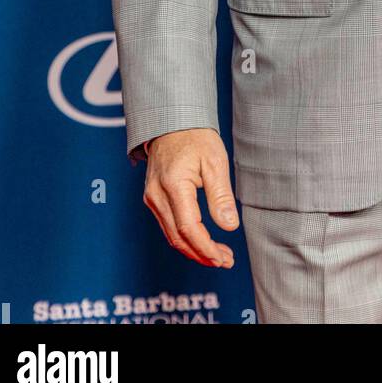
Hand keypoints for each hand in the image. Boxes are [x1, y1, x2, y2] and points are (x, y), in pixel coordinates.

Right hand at [143, 128, 238, 265]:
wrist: (172, 121)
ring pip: (172, 235)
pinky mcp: (153, 198)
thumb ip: (221, 196)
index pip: (188, 228)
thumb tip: (230, 226)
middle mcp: (157, 194)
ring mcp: (152, 197)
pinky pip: (168, 225)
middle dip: (202, 254)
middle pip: (178, 237)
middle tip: (225, 261)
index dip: (206, 247)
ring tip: (219, 255)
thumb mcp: (215, 161)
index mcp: (173, 184)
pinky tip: (203, 241)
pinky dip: (186, 238)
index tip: (223, 258)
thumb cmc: (195, 138)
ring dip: (194, 249)